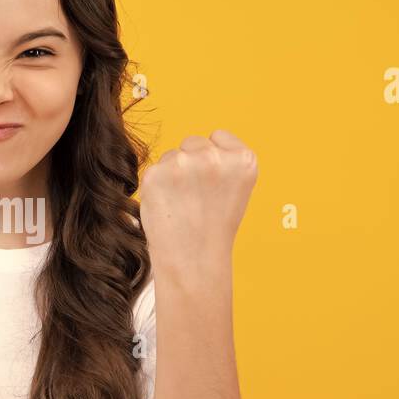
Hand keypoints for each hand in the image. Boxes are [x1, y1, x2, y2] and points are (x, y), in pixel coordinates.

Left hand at [139, 130, 257, 274]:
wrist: (193, 261)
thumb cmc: (214, 229)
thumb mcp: (237, 191)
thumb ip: (224, 163)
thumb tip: (201, 144)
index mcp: (243, 160)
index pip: (219, 137)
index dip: (213, 159)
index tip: (213, 183)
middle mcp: (214, 158)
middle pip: (193, 142)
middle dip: (191, 163)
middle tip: (195, 197)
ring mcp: (183, 165)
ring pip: (172, 155)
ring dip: (172, 174)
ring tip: (182, 204)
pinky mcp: (156, 174)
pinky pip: (155, 170)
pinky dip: (157, 186)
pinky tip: (167, 206)